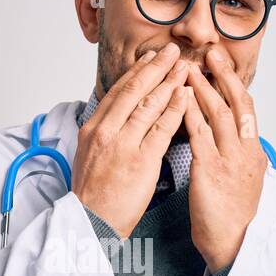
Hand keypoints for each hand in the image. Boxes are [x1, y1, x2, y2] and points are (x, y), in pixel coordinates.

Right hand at [72, 42, 190, 238]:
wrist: (91, 222)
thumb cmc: (94, 195)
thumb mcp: (89, 155)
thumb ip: (103, 134)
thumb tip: (116, 117)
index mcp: (92, 129)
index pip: (118, 92)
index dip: (137, 72)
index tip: (150, 58)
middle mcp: (105, 132)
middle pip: (134, 91)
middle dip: (155, 68)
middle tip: (172, 52)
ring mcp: (122, 145)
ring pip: (149, 105)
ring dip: (169, 83)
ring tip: (185, 68)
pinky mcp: (140, 161)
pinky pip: (162, 128)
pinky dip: (175, 109)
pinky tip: (186, 96)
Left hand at [182, 47, 268, 272]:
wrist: (233, 245)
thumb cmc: (232, 218)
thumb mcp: (241, 181)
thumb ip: (235, 156)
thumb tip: (229, 138)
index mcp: (254, 153)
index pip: (246, 109)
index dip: (233, 85)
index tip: (222, 66)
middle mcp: (247, 152)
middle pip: (238, 104)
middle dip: (224, 76)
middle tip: (211, 54)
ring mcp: (232, 161)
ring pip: (220, 115)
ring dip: (204, 89)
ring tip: (190, 70)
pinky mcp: (212, 172)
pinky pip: (200, 136)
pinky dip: (190, 114)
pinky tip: (179, 100)